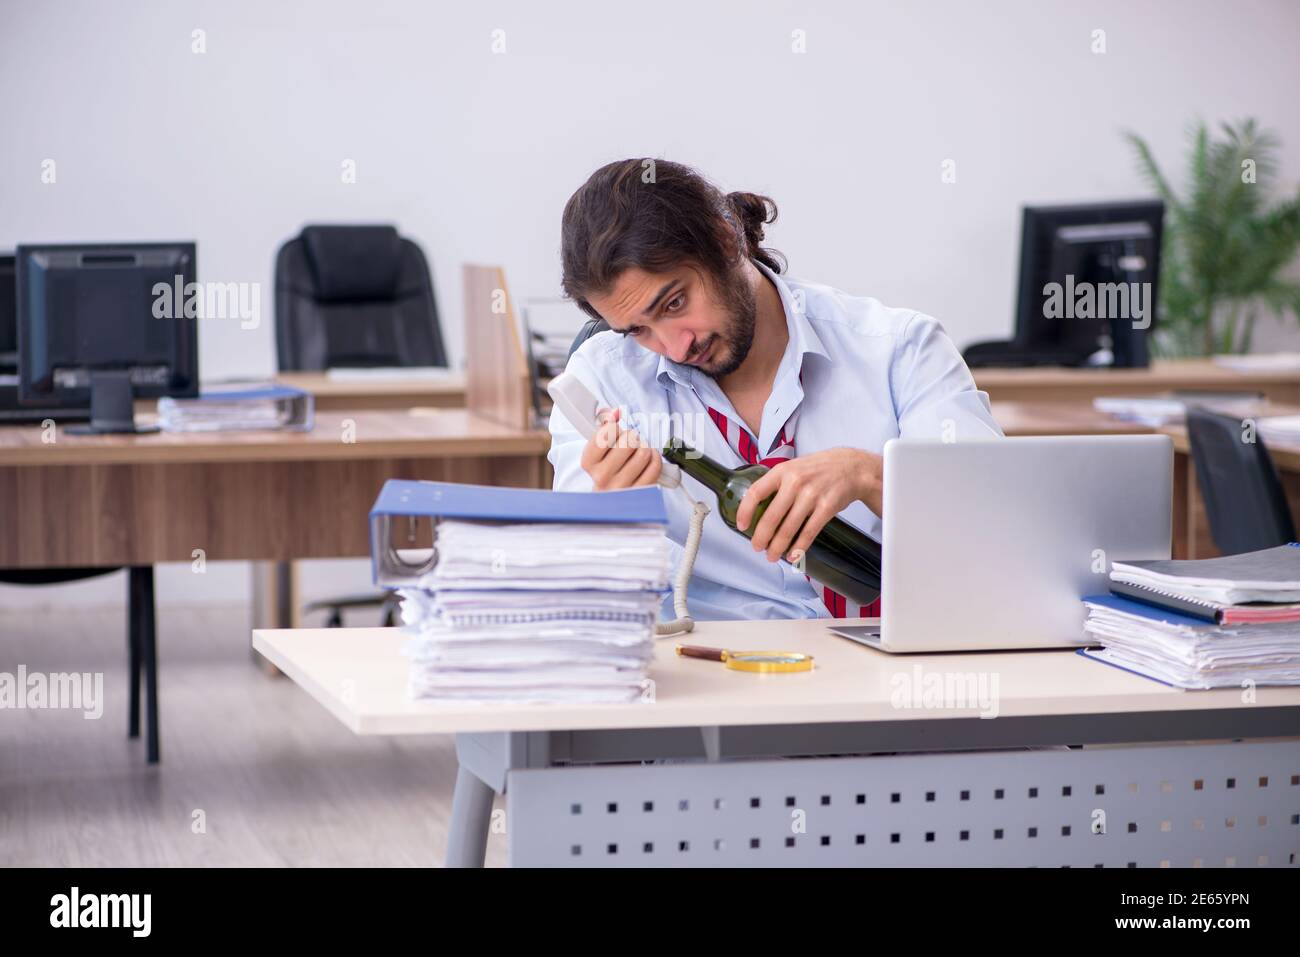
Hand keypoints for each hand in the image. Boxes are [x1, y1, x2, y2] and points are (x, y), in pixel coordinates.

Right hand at [580, 407, 662, 490]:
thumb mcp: (598, 448)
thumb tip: (615, 412)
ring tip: (638, 451)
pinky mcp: (640, 492)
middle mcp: (603, 477)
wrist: (609, 499)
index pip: (605, 433)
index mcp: (589, 463)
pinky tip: (648, 459)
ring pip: (643, 453)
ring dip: (644, 447)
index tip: (615, 431)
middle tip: (629, 441)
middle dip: (631, 436)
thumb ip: (604, 424)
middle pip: (628, 441)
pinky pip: (655, 466)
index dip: (614, 427)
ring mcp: (622, 487)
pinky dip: (654, 457)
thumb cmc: (605, 468)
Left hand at [735, 448, 881, 563]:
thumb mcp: (793, 467)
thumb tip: (756, 507)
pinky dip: (799, 547)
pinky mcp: (827, 507)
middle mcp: (795, 482)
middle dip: (761, 537)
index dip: (745, 511)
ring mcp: (812, 495)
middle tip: (757, 547)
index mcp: (782, 471)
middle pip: (771, 516)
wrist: (852, 467)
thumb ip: (776, 483)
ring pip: (789, 528)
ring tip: (772, 555)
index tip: (742, 526)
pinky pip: (809, 532)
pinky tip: (793, 555)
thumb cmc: (818, 469)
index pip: (756, 492)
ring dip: (778, 546)